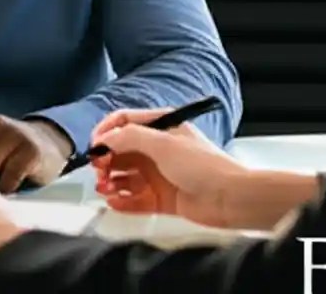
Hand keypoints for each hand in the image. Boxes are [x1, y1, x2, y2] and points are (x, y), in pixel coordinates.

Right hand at [91, 108, 246, 227]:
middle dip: (106, 161)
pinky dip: (122, 201)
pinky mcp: (163, 198)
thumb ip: (129, 137)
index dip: (106, 132)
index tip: (94, 147)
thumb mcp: (163, 143)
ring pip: (125, 177)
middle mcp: (159, 149)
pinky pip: (135, 199)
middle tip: (99, 172)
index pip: (124, 122)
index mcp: (162, 128)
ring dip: (111, 182)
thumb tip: (104, 139)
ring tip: (105, 189)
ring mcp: (160, 174)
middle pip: (121, 151)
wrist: (231, 198)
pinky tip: (114, 203)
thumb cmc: (205, 166)